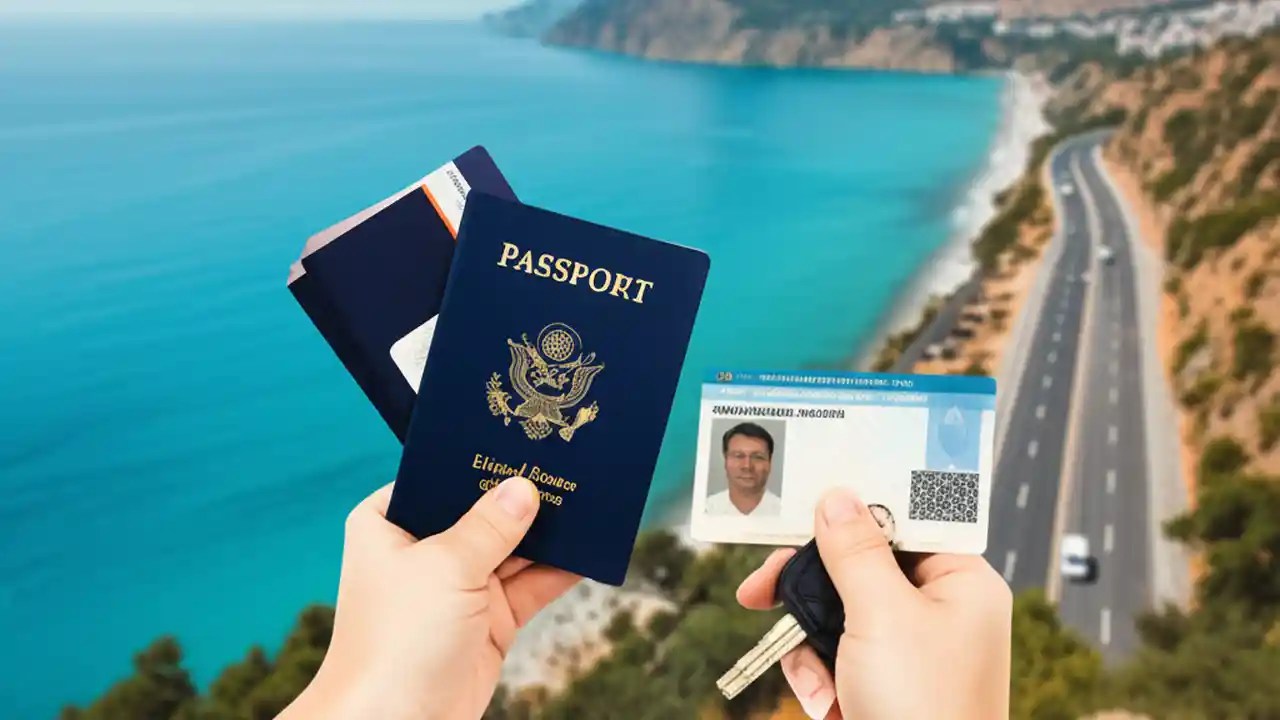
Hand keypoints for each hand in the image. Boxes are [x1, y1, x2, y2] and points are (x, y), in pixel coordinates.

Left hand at [281, 476, 579, 719]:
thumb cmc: (394, 643)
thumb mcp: (446, 567)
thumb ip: (489, 525)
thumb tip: (523, 488)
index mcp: (389, 523)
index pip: (438, 477)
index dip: (476, 460)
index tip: (519, 440)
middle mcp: (423, 551)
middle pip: (481, 510)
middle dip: (520, 496)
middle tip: (563, 467)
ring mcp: (458, 587)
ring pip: (512, 549)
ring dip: (546, 533)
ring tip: (586, 502)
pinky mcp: (487, 622)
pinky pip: (529, 586)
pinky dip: (557, 572)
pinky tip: (586, 551)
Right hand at [737, 488, 1010, 719]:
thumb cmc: (924, 707)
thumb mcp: (881, 616)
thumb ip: (854, 551)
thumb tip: (837, 498)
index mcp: (962, 582)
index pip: (907, 519)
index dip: (856, 508)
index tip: (807, 502)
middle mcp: (940, 609)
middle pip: (861, 564)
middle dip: (812, 586)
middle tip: (761, 586)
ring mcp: (911, 648)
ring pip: (839, 612)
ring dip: (811, 643)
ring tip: (815, 677)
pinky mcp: (884, 681)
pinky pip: (836, 654)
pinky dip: (819, 675)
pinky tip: (824, 700)